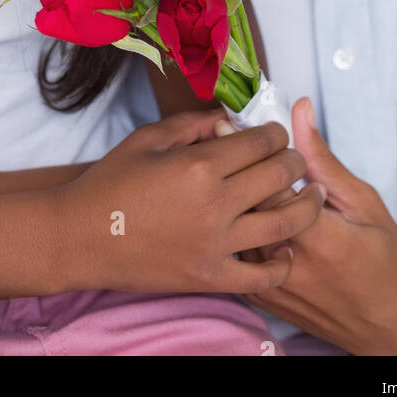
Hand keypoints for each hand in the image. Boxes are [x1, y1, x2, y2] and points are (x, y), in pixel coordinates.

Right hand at [57, 109, 325, 297]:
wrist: (82, 237)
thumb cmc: (111, 182)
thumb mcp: (148, 139)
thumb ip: (193, 124)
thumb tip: (227, 119)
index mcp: (200, 164)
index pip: (259, 142)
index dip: (274, 133)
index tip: (275, 133)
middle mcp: (216, 204)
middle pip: (279, 176)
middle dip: (294, 162)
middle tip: (296, 159)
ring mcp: (216, 245)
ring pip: (284, 224)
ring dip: (306, 207)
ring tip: (315, 197)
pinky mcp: (211, 277)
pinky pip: (262, 276)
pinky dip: (282, 263)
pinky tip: (288, 248)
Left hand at [241, 98, 396, 354]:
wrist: (392, 324)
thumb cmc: (385, 258)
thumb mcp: (362, 202)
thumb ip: (323, 159)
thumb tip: (300, 110)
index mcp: (317, 239)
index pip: (265, 187)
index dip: (246, 154)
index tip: (230, 123)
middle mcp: (288, 266)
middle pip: (242, 208)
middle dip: (230, 170)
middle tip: (220, 137)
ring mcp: (272, 287)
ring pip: (232, 232)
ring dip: (227, 200)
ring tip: (226, 171)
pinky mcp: (263, 298)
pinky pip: (236, 256)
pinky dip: (233, 229)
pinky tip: (238, 209)